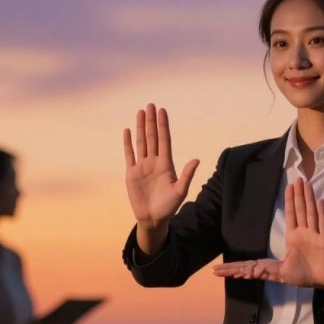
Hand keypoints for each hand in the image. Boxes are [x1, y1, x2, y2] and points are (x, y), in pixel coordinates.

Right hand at [123, 104, 199, 230]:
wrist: (153, 218)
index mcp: (166, 164)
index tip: (162, 111)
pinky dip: (128, 143)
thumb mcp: (180, 191)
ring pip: (141, 142)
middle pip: (152, 137)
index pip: (164, 140)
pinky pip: (129, 155)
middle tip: (150, 105)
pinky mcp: (132, 173)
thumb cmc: (169, 206)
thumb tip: (196, 160)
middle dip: (151, 121)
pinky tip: (127, 131)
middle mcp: (154, 162)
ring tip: (140, 112)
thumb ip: (187, 175)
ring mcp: (142, 166)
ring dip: (140, 127)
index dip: (163, 125)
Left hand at [212, 179, 323, 288]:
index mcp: (293, 236)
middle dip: (298, 194)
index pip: (290, 214)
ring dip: (309, 198)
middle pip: (301, 209)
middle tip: (297, 177)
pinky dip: (322, 213)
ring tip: (306, 183)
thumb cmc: (302, 275)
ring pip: (311, 213)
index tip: (288, 185)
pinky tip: (320, 201)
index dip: (289, 200)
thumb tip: (249, 269)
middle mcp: (304, 232)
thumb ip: (265, 269)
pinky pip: (323, 225)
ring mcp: (315, 235)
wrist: (322, 282)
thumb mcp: (280, 272)